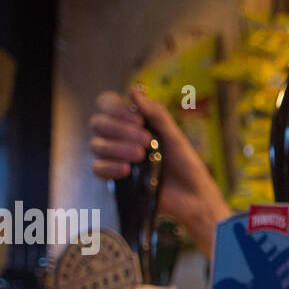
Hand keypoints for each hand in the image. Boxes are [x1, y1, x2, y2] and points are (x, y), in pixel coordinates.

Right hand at [89, 85, 228, 257]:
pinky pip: (98, 168)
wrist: (192, 196)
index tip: (138, 119)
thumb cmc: (186, 164)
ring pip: (96, 145)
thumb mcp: (175, 136)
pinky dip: (109, 166)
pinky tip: (126, 170)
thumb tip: (134, 91)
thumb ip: (156, 114)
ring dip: (117, 147)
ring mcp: (115, 157)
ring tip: (141, 156)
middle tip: (145, 140)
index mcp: (132, 122)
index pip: (106, 104)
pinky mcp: (115, 178)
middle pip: (98, 123)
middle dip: (119, 129)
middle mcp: (119, 137)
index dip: (115, 107)